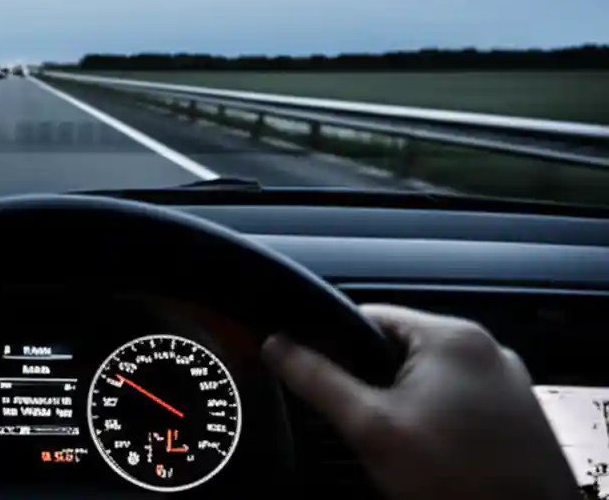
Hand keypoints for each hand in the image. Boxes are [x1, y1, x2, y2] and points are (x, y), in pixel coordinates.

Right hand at [262, 304, 580, 499]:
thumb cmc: (456, 477)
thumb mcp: (370, 428)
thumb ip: (318, 381)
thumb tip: (276, 346)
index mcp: (451, 335)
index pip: (370, 317)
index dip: (337, 347)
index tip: (328, 382)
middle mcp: (486, 348)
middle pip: (400, 349)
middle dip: (376, 384)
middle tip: (367, 423)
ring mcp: (507, 381)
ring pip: (429, 378)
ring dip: (407, 403)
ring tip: (402, 442)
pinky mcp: (516, 413)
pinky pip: (459, 400)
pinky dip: (438, 419)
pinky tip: (433, 451)